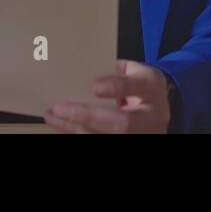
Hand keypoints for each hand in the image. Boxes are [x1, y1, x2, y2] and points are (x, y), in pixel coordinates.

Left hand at [44, 59, 170, 132]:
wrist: (158, 108)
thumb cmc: (141, 84)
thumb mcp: (134, 70)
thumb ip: (114, 72)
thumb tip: (86, 76)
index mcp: (153, 88)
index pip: (136, 87)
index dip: (116, 87)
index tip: (94, 87)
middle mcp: (151, 118)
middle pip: (122, 123)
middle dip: (88, 116)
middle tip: (60, 108)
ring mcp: (141, 135)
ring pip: (106, 136)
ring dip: (76, 128)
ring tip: (52, 116)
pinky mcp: (126, 141)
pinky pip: (99, 138)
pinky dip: (77, 133)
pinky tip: (61, 125)